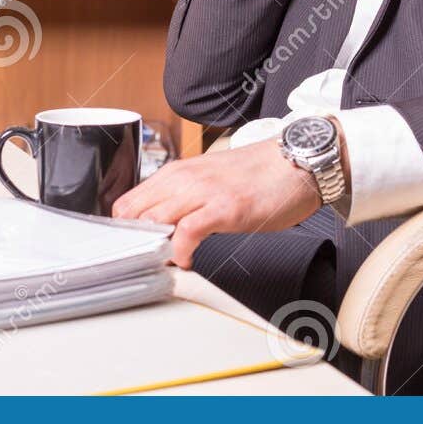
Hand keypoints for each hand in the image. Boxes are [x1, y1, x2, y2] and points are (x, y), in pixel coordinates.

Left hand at [111, 139, 321, 267]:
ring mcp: (204, 192)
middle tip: (146, 259)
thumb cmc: (259, 174)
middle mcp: (185, 178)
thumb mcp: (210, 179)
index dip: (125, 228)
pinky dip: (181, 253)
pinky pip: (186, 233)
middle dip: (134, 241)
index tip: (131, 247)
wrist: (297, 162)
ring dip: (154, 247)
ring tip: (166, 261)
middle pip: (133, 213)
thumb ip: (185, 196)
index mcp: (178, 171)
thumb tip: (164, 224)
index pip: (129, 201)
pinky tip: (188, 260)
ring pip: (153, 220)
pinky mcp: (224, 208)